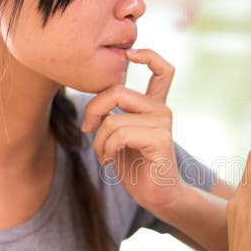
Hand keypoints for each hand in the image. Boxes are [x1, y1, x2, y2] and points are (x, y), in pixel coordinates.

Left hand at [81, 49, 183, 212]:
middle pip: (117, 91)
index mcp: (154, 106)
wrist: (158, 196)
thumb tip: (94, 107)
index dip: (147, 55)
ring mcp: (163, 124)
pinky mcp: (160, 140)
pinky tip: (110, 161)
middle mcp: (162, 110)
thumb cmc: (137, 167)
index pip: (162, 69)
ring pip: (113, 120)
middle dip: (93, 110)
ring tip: (103, 155)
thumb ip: (113, 116)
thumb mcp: (120, 136)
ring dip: (98, 142)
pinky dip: (106, 149)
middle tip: (87, 130)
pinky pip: (120, 135)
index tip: (129, 54)